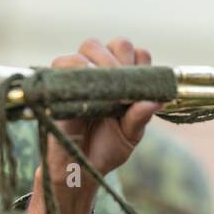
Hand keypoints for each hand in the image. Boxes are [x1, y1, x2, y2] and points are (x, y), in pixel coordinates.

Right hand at [24, 37, 159, 213]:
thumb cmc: (104, 150)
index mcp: (123, 81)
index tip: (141, 84)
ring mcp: (80, 75)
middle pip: (118, 44)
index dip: (141, 64)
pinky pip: (65, 62)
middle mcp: (103, 73)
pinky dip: (79, 71)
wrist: (78, 169)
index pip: (137, 54)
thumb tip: (155, 101)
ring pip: (92, 46)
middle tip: (123, 88)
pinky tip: (89, 92)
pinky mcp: (57, 82)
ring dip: (103, 63)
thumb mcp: (129, 136)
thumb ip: (140, 118)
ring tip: (108, 92)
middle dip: (123, 62)